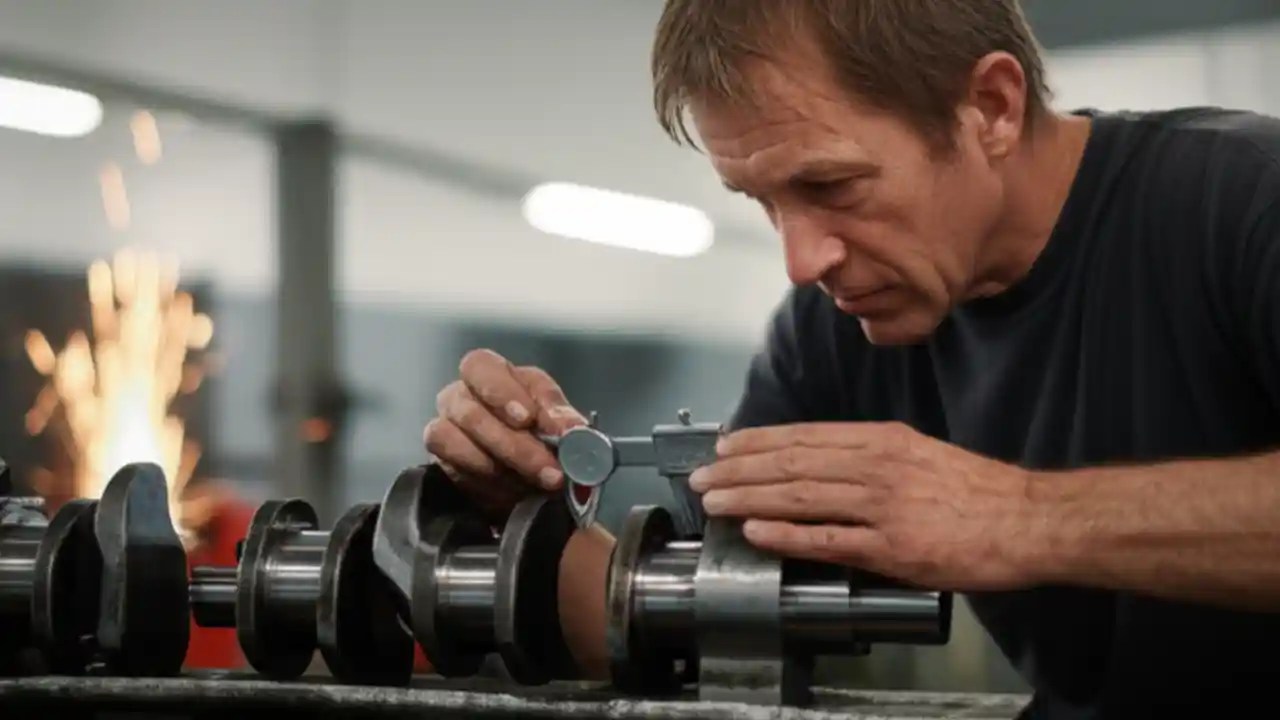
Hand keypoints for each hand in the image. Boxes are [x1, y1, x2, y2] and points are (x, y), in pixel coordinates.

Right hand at [424, 349, 586, 521]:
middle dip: (515, 446)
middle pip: (471, 413)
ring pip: (452, 440)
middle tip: (550, 471)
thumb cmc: (541, 429)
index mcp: (489, 373)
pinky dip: (485, 482)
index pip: (479, 366)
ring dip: (500, 467)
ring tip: (535, 484)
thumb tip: (571, 429)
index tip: (528, 419)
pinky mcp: (439, 462)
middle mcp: (458, 396)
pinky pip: (451, 469)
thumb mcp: (556, 416)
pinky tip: (511, 491)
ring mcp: (443, 428)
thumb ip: (562, 418)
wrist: (528, 472)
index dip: (500, 392)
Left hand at [688, 422, 1035, 591]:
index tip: (725, 445)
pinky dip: (786, 535)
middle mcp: (876, 465)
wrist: (1029, 520)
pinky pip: (826, 540)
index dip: (758, 441)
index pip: (804, 436)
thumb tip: (819, 466)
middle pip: (791, 463)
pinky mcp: (892, 547)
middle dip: (739, 469)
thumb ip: (870, 458)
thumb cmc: (977, 491)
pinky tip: (756, 533)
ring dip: (749, 498)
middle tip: (703, 476)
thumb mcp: (919, 455)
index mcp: (882, 440)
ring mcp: (882, 506)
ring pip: (799, 496)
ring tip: (715, 501)